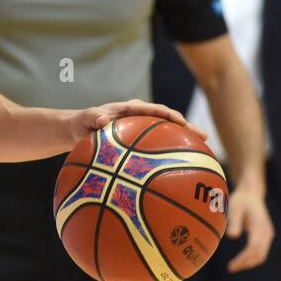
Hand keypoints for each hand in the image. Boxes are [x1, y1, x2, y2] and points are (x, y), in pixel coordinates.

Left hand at [70, 98, 204, 146]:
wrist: (77, 131)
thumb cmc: (80, 124)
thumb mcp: (83, 120)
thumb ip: (92, 118)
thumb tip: (102, 119)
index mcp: (130, 109)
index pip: (154, 109)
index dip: (169, 115)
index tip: (181, 123)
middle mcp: (140, 118)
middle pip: (168, 122)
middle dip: (186, 128)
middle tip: (204, 137)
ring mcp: (142, 131)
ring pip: (166, 135)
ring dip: (182, 143)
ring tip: (202, 155)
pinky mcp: (139, 144)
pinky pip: (156, 149)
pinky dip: (167, 156)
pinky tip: (178, 172)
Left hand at [225, 186, 273, 271]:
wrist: (251, 194)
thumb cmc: (241, 201)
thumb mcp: (235, 208)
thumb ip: (234, 222)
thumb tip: (232, 236)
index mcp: (259, 225)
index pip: (254, 248)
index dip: (243, 259)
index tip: (231, 265)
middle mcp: (266, 232)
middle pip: (259, 254)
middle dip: (245, 263)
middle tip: (230, 268)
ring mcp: (268, 234)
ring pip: (261, 254)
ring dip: (248, 263)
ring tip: (233, 266)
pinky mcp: (265, 236)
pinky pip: (261, 251)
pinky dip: (251, 258)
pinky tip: (240, 260)